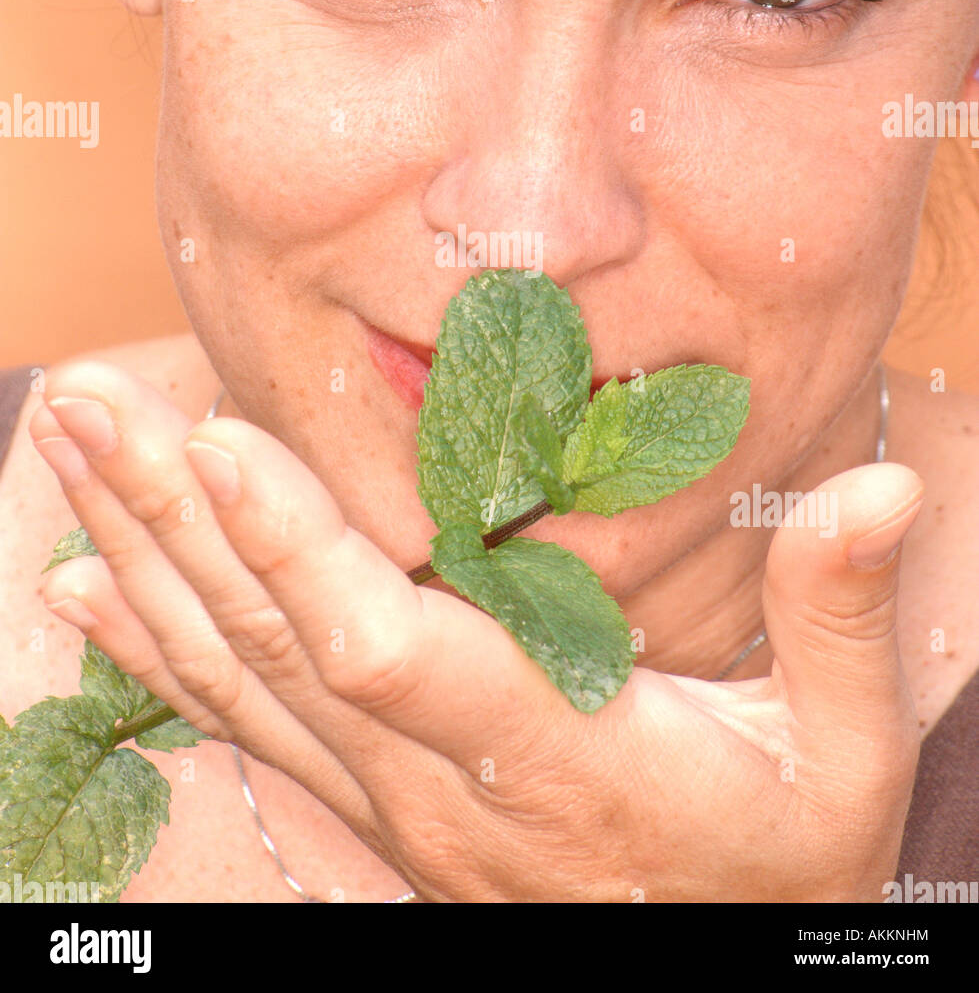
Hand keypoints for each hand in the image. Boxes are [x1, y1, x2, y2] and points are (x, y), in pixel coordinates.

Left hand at [29, 360, 923, 902]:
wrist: (710, 965)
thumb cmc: (774, 859)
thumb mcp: (838, 754)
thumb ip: (839, 617)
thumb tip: (879, 487)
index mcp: (545, 755)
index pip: (391, 649)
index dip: (298, 551)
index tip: (221, 443)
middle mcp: (436, 775)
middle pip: (274, 641)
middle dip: (169, 515)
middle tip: (83, 402)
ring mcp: (388, 792)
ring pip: (236, 669)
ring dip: (141, 553)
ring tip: (72, 445)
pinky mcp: (374, 794)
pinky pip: (242, 715)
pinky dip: (155, 644)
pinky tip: (88, 581)